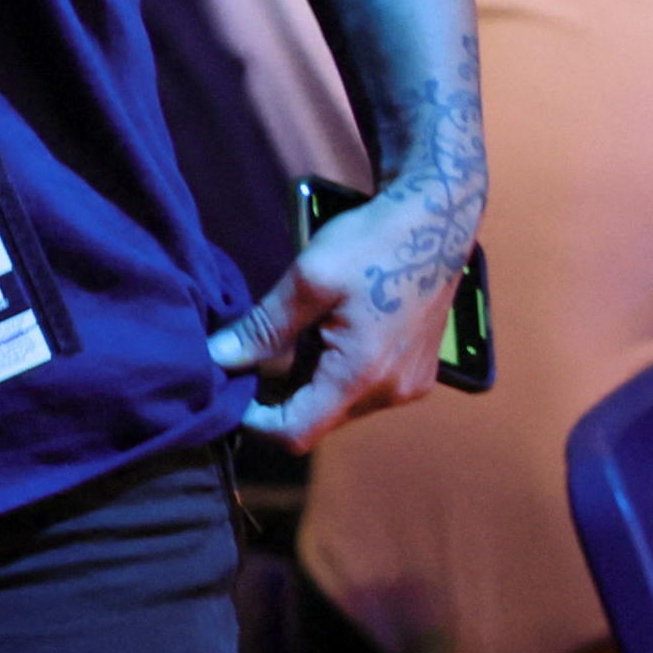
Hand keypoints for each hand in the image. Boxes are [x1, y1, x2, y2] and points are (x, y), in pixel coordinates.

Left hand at [206, 179, 477, 447]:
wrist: (435, 220)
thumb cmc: (373, 243)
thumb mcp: (309, 280)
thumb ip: (263, 328)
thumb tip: (217, 358)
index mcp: (362, 376)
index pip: (296, 433)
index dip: (255, 421)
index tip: (231, 391)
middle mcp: (391, 394)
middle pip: (318, 420)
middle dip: (280, 398)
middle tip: (253, 356)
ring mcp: (409, 386)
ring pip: (340, 405)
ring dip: (310, 381)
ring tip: (296, 335)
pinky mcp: (417, 373)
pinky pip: (364, 390)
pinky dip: (337, 373)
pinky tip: (329, 333)